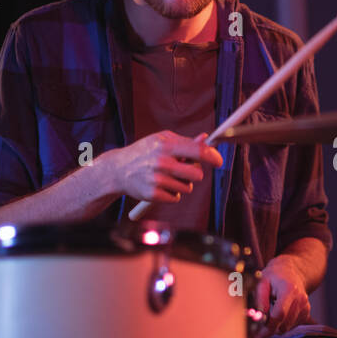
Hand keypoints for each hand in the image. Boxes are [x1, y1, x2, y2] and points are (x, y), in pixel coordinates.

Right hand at [104, 131, 223, 203]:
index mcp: (166, 145)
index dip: (213, 157)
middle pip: (197, 175)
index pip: (198, 152)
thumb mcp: (161, 140)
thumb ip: (185, 141)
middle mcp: (162, 162)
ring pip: (187, 188)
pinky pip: (175, 198)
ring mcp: (157, 180)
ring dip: (181, 184)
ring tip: (166, 176)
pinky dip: (171, 194)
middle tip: (184, 170)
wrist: (117, 170)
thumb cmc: (144, 152)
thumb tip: (206, 139)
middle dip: (194, 174)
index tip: (219, 161)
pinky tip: (159, 186)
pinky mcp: (152, 195)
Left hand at [252, 255, 310, 337]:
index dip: (267, 327)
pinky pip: (292, 326)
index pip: (279, 314)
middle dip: (270, 329)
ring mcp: (305, 307)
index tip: (257, 334)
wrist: (292, 272)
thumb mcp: (262, 283)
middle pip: (284, 324)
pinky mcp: (306, 312)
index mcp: (289, 290)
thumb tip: (258, 317)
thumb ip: (260, 300)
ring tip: (268, 317)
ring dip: (276, 327)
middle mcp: (300, 299)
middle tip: (258, 329)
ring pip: (287, 328)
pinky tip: (278, 315)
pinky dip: (283, 324)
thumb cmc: (274, 277)